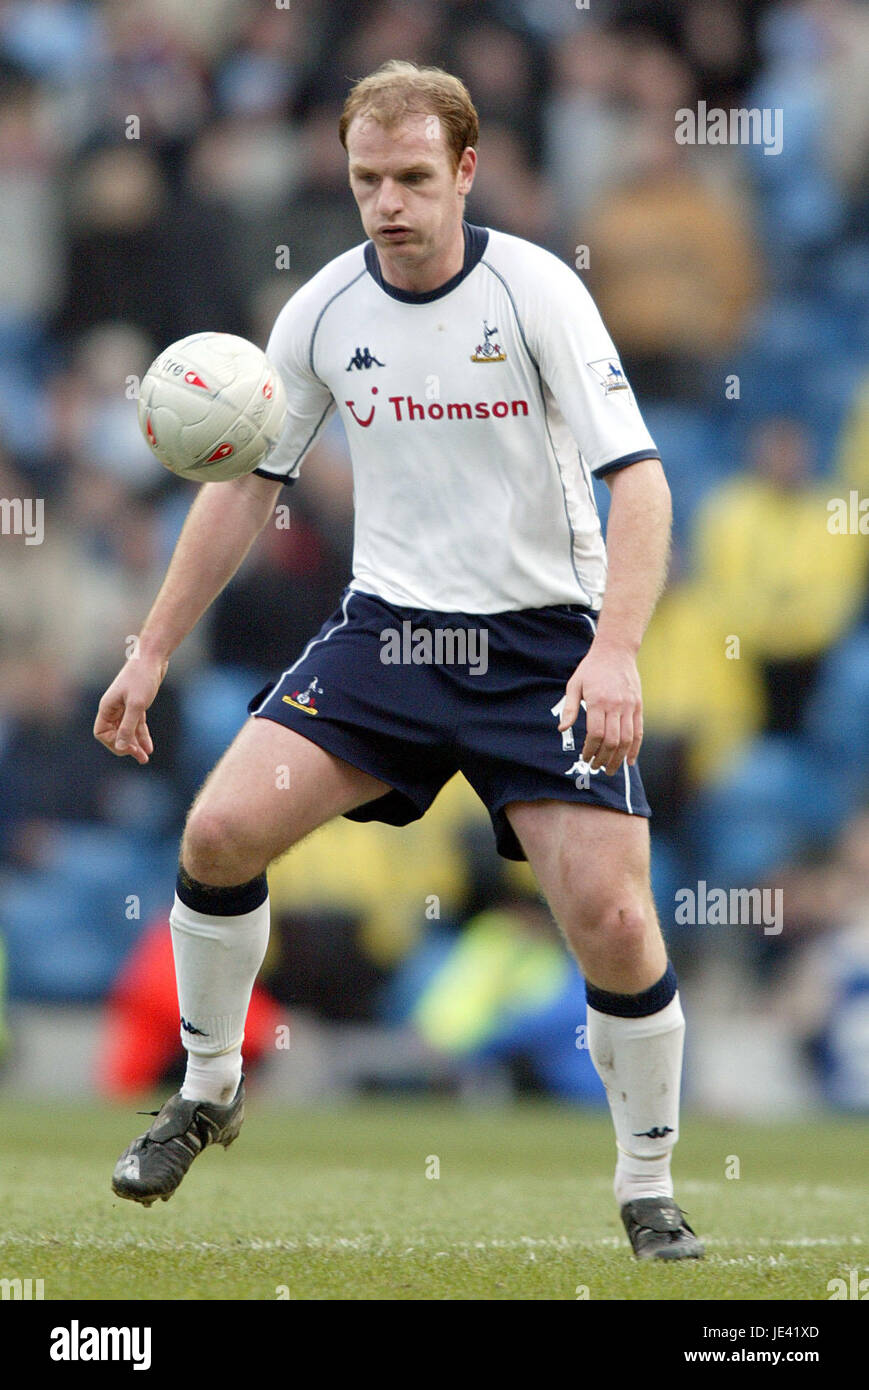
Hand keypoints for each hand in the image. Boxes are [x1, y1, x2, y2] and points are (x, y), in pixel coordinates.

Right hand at [93, 657, 168, 764]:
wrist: (153, 657)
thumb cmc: (142, 678)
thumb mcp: (137, 705)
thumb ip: (128, 727)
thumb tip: (120, 747)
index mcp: (107, 707)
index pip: (102, 733)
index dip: (113, 743)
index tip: (129, 748)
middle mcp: (113, 708)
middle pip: (114, 734)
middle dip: (126, 747)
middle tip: (141, 758)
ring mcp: (124, 706)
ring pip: (127, 731)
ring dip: (135, 744)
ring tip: (145, 758)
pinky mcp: (136, 704)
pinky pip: (136, 724)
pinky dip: (142, 735)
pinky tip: (149, 747)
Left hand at [558, 638, 642, 774]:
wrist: (616, 651)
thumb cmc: (591, 668)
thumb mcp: (575, 685)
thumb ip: (570, 708)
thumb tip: (562, 729)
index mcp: (598, 701)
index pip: (595, 734)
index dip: (590, 750)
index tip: (584, 757)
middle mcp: (616, 706)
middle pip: (611, 740)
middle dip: (603, 758)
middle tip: (595, 767)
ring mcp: (630, 706)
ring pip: (626, 739)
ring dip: (618, 758)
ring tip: (610, 769)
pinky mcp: (638, 706)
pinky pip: (638, 732)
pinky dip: (635, 749)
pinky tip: (629, 761)